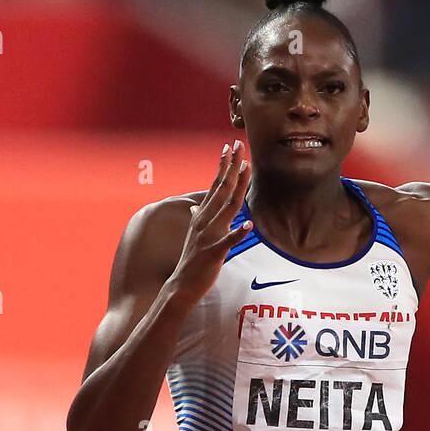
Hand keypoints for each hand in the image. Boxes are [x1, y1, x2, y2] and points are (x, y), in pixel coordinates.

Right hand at [171, 141, 252, 306]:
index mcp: (202, 216)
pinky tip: (248, 223)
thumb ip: (197, 219)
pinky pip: (228, 241)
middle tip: (239, 144)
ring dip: (237, 187)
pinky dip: (238, 232)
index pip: (214, 186)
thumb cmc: (191, 261)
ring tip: (246, 168)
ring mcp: (208, 236)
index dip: (223, 166)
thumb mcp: (194, 235)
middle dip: (231, 166)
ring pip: (227, 207)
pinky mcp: (213, 253)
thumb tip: (194, 206)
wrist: (181, 285)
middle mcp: (204, 221)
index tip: (229, 147)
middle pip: (221, 189)